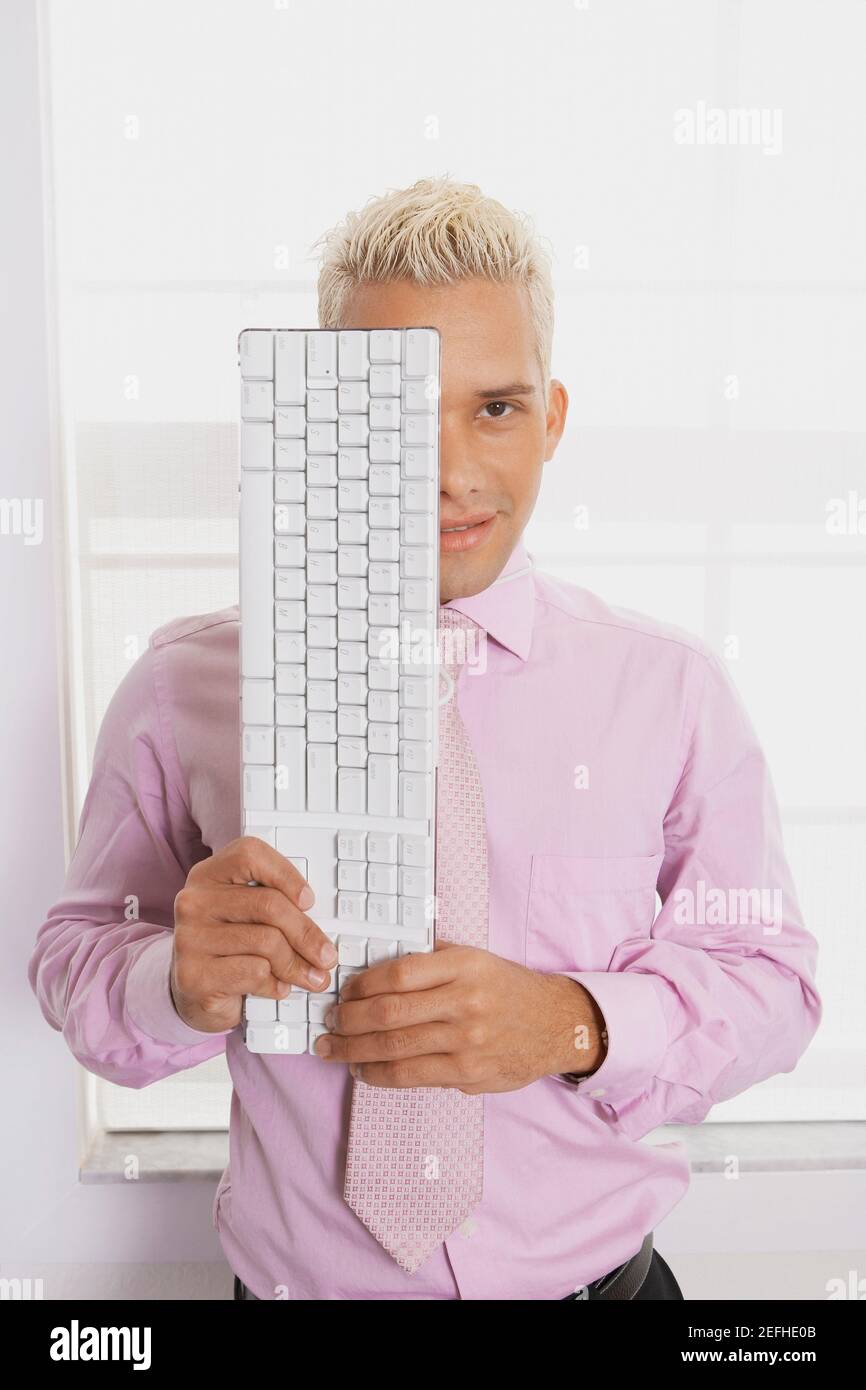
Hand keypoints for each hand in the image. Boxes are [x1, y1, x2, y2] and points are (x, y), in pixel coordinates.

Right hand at [171, 836, 337, 1032]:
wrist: (192, 994)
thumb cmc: (228, 949)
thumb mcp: (246, 917)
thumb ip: (274, 906)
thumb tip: (320, 923)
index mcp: (208, 876)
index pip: (250, 855)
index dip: (286, 875)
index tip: (309, 900)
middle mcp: (193, 901)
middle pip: (268, 904)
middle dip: (306, 933)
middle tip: (326, 955)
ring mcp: (189, 938)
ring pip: (267, 942)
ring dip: (296, 965)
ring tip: (308, 976)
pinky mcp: (194, 975)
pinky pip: (254, 972)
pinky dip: (275, 983)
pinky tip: (277, 987)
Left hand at [314, 940, 605, 1091]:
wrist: (556, 1024)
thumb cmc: (508, 989)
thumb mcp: (476, 959)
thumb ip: (433, 962)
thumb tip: (376, 973)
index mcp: (464, 966)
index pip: (399, 972)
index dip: (362, 983)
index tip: (344, 990)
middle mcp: (464, 1002)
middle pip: (389, 1012)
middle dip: (347, 1020)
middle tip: (328, 1022)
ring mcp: (466, 1041)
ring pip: (394, 1047)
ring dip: (353, 1050)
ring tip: (333, 1049)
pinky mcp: (466, 1072)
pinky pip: (411, 1076)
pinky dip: (379, 1074)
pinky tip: (363, 1070)